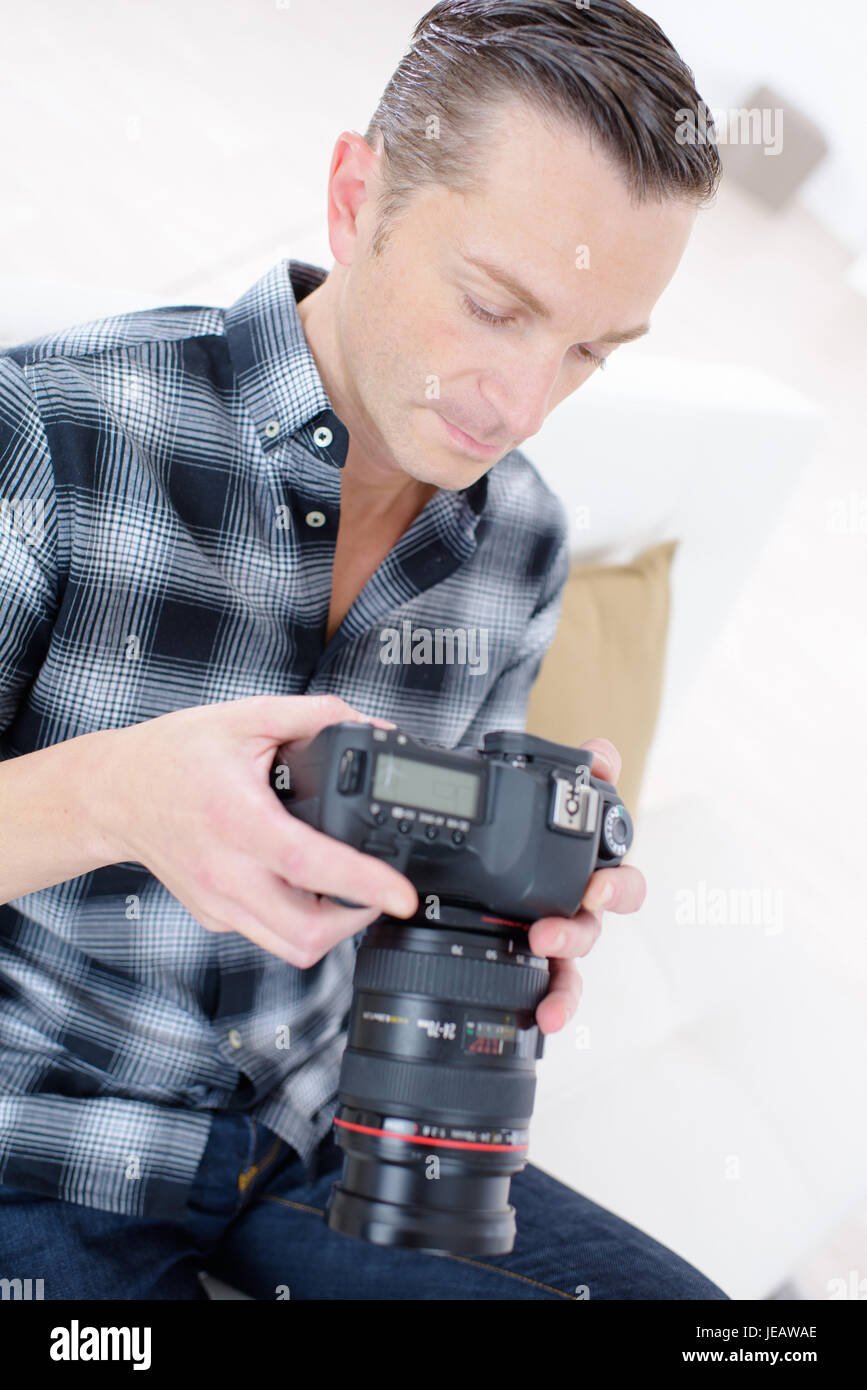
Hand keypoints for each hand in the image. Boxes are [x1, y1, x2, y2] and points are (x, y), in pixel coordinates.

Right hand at [96, 694, 417, 967]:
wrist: (114, 792)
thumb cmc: (173, 756)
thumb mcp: (244, 718)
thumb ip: (314, 716)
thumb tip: (374, 724)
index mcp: (237, 821)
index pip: (310, 866)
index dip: (364, 884)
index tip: (403, 895)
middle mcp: (226, 873)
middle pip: (306, 933)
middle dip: (359, 919)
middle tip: (379, 889)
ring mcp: (218, 903)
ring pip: (291, 947)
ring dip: (333, 928)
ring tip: (349, 890)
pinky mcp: (214, 916)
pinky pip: (269, 936)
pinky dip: (300, 921)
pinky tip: (307, 886)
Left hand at [527, 737, 645, 1034]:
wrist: (489, 835)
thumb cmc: (534, 820)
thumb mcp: (548, 787)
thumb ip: (578, 771)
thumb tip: (603, 754)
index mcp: (591, 864)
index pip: (619, 877)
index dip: (616, 887)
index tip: (595, 890)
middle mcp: (583, 902)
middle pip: (599, 924)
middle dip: (583, 926)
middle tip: (553, 927)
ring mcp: (561, 931)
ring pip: (577, 957)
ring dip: (566, 970)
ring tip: (543, 972)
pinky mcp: (536, 956)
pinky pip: (552, 985)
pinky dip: (556, 1004)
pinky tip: (544, 1020)